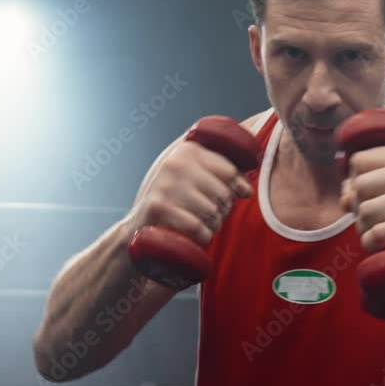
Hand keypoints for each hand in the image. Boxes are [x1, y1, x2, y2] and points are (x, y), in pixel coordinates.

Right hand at [127, 140, 253, 246]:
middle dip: (224, 209)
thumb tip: (247, 188)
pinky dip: (204, 235)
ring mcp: (165, 184)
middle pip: (222, 193)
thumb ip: (219, 174)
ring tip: (207, 225)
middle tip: (216, 215)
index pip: (229, 169)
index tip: (242, 194)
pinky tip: (200, 235)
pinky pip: (198, 226)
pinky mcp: (158, 207)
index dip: (239, 185)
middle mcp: (175, 162)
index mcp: (188, 149)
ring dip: (215, 224)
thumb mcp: (194, 179)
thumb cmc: (176, 203)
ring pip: (212, 211)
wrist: (137, 231)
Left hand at [341, 143, 384, 260]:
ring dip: (366, 229)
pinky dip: (373, 244)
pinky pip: (376, 233)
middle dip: (359, 209)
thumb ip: (369, 183)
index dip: (355, 183)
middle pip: (360, 186)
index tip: (371, 198)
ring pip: (365, 211)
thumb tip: (344, 195)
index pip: (359, 161)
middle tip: (377, 221)